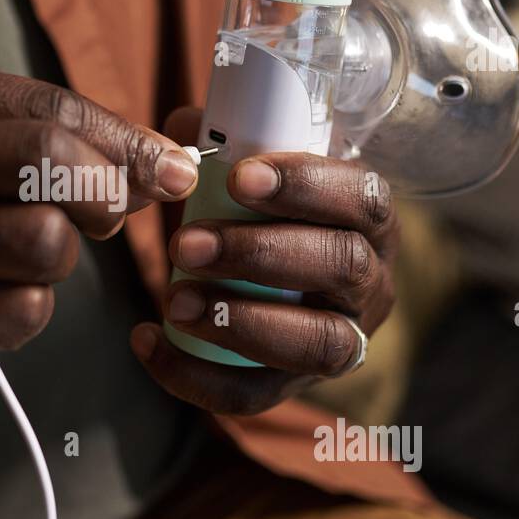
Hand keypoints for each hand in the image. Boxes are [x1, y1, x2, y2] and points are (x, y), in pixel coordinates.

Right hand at [0, 65, 199, 372]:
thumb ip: (12, 134)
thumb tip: (147, 163)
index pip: (42, 104)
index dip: (121, 137)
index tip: (169, 167)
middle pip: (51, 162)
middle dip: (106, 194)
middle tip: (104, 218)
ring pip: (43, 243)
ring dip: (60, 259)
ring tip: (21, 258)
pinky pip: (18, 313)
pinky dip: (28, 310)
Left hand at [130, 107, 397, 414]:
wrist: (266, 285)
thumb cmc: (261, 213)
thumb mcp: (247, 171)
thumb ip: (220, 140)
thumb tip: (186, 124)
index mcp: (369, 218)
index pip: (361, 197)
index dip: (305, 186)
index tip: (239, 177)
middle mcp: (370, 281)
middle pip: (341, 266)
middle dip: (260, 253)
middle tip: (185, 244)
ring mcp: (343, 340)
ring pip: (318, 342)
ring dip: (242, 321)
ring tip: (175, 301)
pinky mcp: (296, 386)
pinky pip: (257, 394)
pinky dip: (198, 376)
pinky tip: (148, 341)